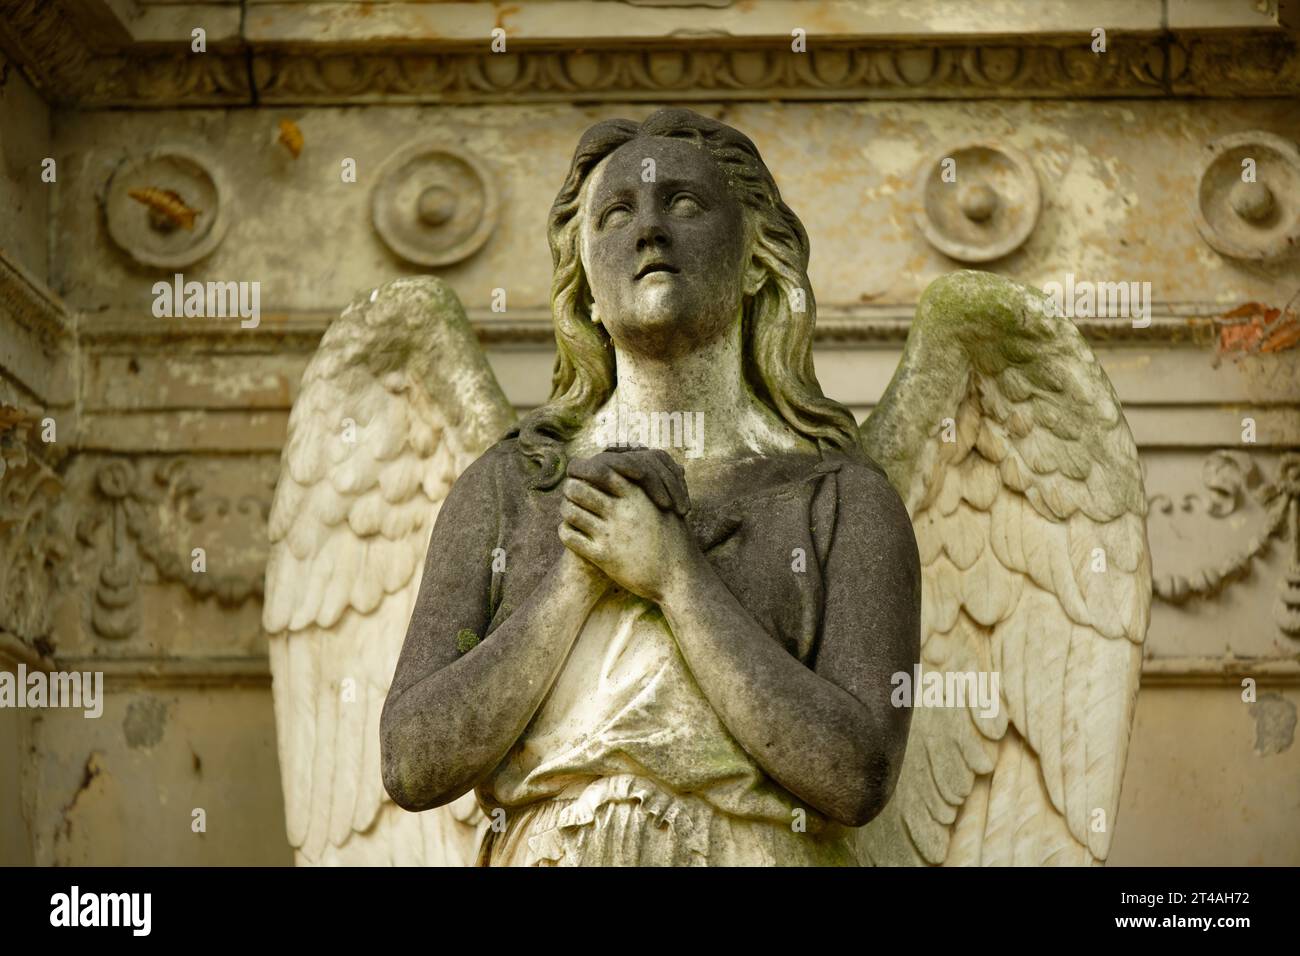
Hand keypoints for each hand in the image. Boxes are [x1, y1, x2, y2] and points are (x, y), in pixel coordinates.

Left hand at [558, 449, 699, 602]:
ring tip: (570, 510)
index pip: (598, 469)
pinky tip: (571, 531)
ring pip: (570, 511)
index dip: (583, 469)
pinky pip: (570, 537)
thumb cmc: (673, 538)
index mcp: (636, 493)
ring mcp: (611, 533)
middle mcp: (621, 510)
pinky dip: (565, 531)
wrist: (678, 576)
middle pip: (578, 487)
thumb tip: (630, 468)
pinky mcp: (604, 556)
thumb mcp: (662, 505)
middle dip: (571, 488)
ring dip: (566, 509)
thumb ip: (644, 487)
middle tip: (571, 492)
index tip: (578, 473)